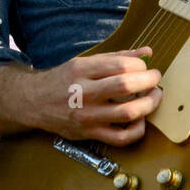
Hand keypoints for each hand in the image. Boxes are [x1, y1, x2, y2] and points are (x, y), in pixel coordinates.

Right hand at [27, 47, 162, 145]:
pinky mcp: (89, 134)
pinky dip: (137, 130)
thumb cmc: (64, 80)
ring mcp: (86, 116)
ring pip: (127, 113)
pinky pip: (121, 137)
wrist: (34, 102)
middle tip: (155, 80)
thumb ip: (117, 56)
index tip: (145, 67)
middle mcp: (83, 93)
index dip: (142, 66)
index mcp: (82, 70)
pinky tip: (140, 120)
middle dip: (150, 81)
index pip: (121, 65)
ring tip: (153, 97)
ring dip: (149, 104)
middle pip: (126, 87)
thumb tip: (147, 52)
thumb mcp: (85, 62)